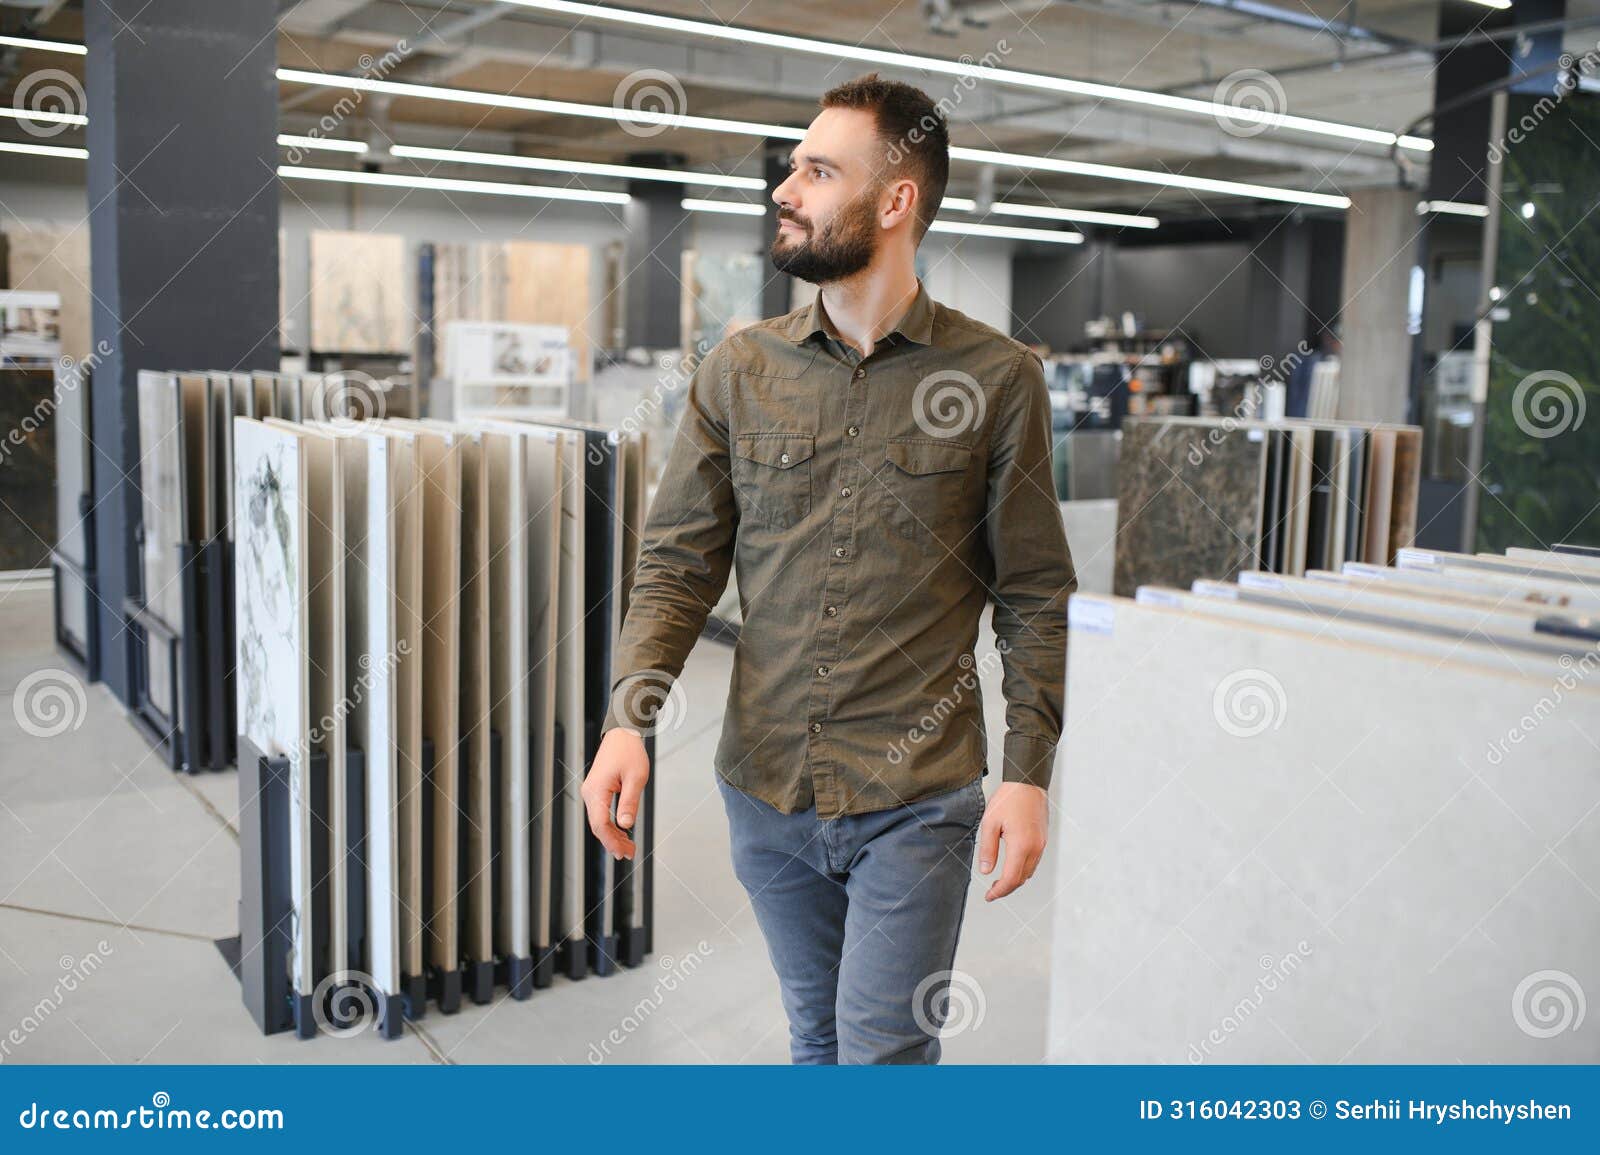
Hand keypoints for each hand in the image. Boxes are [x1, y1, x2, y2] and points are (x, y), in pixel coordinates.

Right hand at [581, 728, 651, 859]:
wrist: (622, 733)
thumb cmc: (629, 751)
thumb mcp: (636, 777)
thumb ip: (629, 801)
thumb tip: (625, 825)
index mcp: (596, 790)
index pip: (600, 823)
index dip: (611, 841)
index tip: (622, 853)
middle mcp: (590, 793)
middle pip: (598, 825)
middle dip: (613, 842)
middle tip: (629, 853)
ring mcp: (592, 792)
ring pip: (599, 821)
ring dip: (613, 835)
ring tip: (629, 847)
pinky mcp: (597, 791)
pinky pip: (601, 813)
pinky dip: (611, 825)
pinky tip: (623, 833)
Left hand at [976, 781, 1048, 901]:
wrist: (1028, 783)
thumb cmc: (1009, 799)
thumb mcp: (990, 823)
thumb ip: (988, 849)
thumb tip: (986, 871)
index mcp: (1021, 846)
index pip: (1010, 879)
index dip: (999, 892)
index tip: (989, 896)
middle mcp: (1034, 848)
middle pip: (1021, 879)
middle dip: (1006, 889)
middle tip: (992, 892)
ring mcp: (1041, 844)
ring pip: (1029, 872)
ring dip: (1015, 879)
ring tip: (999, 880)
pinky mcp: (1043, 840)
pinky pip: (1033, 862)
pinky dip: (1022, 869)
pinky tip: (1011, 865)